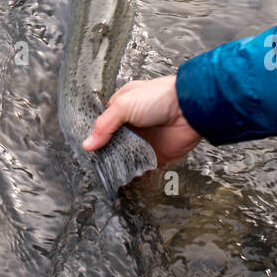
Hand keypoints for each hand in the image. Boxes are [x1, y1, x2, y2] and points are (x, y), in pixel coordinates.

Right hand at [82, 74, 201, 165]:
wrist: (189, 109)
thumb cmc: (160, 97)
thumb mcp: (124, 105)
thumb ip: (104, 125)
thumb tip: (88, 143)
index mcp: (122, 109)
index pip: (103, 126)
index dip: (95, 137)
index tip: (86, 150)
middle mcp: (132, 126)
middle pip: (112, 144)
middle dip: (104, 155)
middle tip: (94, 166)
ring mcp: (143, 141)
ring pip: (124, 158)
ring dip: (117, 166)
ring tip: (105, 176)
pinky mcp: (155, 156)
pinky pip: (141, 168)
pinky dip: (133, 175)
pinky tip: (124, 179)